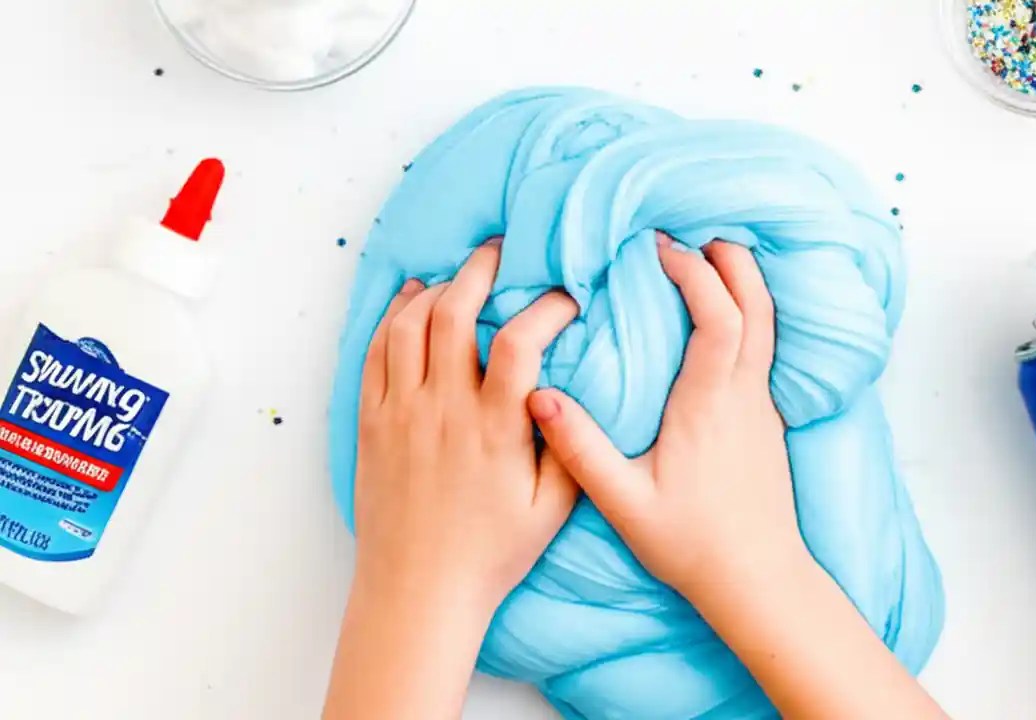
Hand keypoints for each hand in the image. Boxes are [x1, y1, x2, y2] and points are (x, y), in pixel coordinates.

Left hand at [353, 240, 578, 608]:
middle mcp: (444, 409)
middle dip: (480, 269)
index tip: (563, 299)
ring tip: (455, 276)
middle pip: (456, 311)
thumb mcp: (551, 509)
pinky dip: (390, 319)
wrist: (418, 592)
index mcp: (495, 428)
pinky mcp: (371, 424)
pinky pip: (373, 354)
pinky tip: (408, 303)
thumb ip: (568, 447)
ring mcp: (401, 413)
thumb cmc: (489, 554)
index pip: (522, 340)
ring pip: (408, 324)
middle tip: (499, 253)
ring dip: (434, 289)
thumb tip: (567, 392)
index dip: (547, 306)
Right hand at [528, 235, 804, 598]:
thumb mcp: (625, 504)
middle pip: (756, 305)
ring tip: (706, 255)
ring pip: (767, 323)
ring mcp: (760, 405)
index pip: (718, 317)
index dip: (693, 273)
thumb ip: (581, 450)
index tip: (656, 249)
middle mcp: (744, 396)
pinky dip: (746, 312)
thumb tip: (538, 396)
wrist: (758, 580)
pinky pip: (763, 346)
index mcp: (709, 406)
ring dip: (743, 281)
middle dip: (728, 259)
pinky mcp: (765, 419)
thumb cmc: (692, 546)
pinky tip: (718, 314)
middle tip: (689, 230)